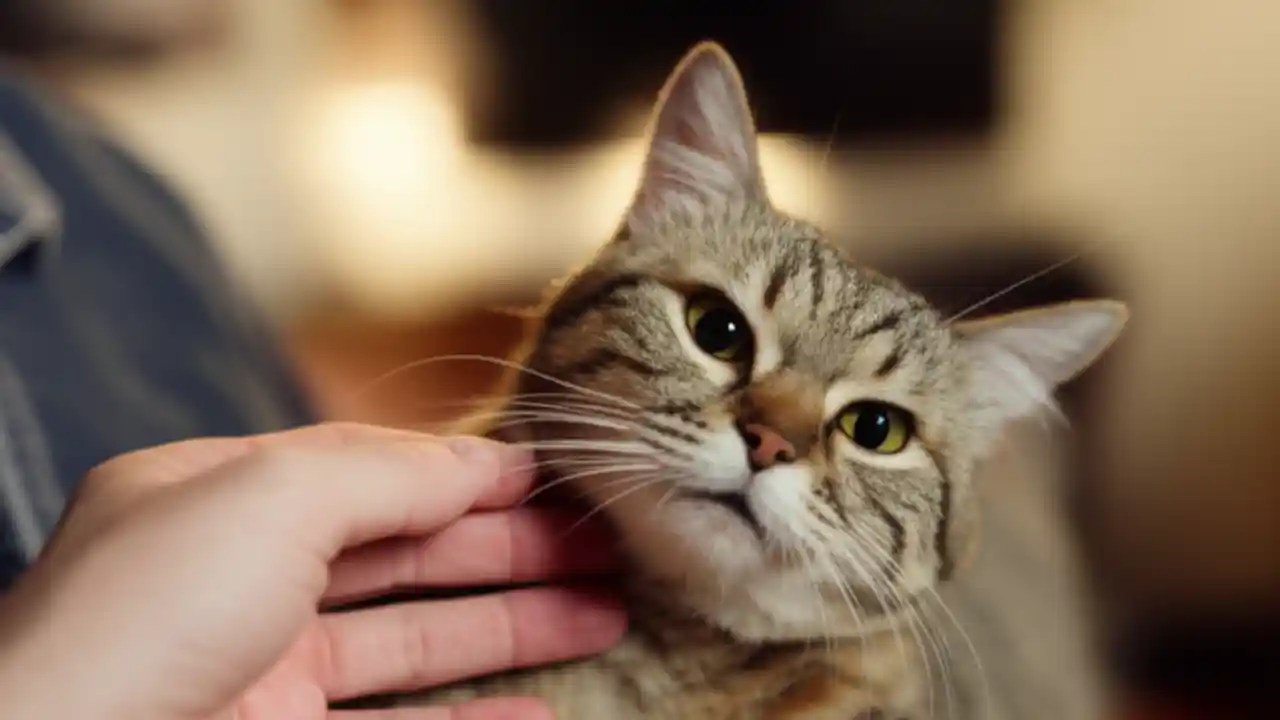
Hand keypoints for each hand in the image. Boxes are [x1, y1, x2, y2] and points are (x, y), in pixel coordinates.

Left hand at [0, 423, 624, 719]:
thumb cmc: (142, 620)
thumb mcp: (272, 495)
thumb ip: (387, 471)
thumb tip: (484, 460)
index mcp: (222, 499)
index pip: (373, 470)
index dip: (470, 471)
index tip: (562, 477)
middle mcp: (241, 582)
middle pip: (410, 553)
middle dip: (514, 547)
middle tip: (610, 548)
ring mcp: (262, 677)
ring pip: (416, 642)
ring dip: (515, 628)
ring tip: (606, 614)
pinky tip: (537, 714)